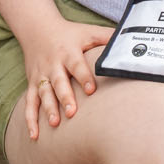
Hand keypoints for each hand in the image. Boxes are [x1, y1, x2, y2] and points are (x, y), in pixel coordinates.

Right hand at [14, 17, 110, 139]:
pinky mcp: (32, 83)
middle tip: (72, 113)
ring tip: (55, 124)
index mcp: (68, 51)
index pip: (77, 65)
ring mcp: (41, 75)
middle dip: (65, 97)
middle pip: (59, 82)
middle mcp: (53, 64)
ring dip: (48, 109)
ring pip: (43, 93)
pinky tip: (34, 136)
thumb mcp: (89, 32)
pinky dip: (30, 119)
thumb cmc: (70, 34)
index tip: (91, 90)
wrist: (37, 28)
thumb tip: (134, 42)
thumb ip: (108, 38)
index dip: (84, 76)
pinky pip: (29, 102)